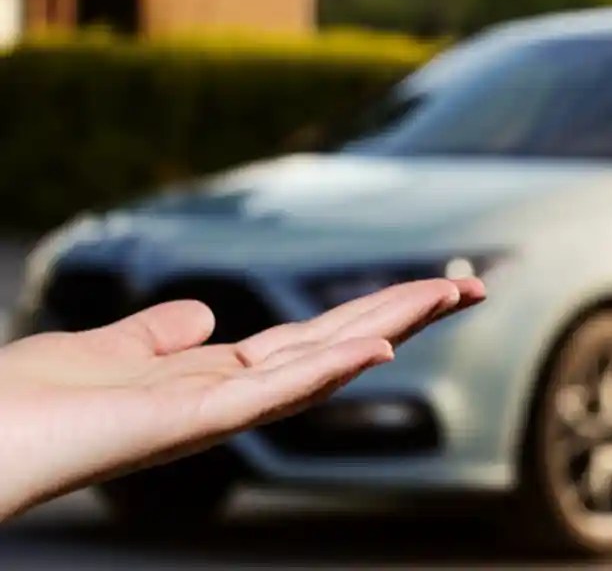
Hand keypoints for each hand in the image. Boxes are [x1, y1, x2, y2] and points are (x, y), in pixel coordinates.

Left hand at [0, 278, 483, 518]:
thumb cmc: (18, 405)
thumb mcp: (102, 351)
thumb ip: (157, 334)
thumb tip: (206, 311)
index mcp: (210, 379)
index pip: (308, 338)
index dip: (368, 309)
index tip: (426, 284)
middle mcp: (226, 397)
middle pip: (332, 343)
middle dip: (402, 313)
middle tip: (471, 285)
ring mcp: (214, 413)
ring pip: (320, 364)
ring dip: (388, 328)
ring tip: (448, 294)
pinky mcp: (189, 422)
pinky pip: (272, 396)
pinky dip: (329, 371)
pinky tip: (378, 347)